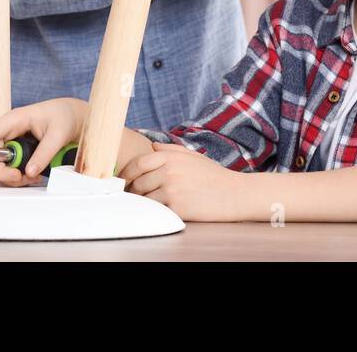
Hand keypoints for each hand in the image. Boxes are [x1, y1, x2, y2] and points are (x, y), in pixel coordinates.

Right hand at [0, 98, 87, 186]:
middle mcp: (9, 131)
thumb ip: (44, 153)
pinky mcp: (18, 152)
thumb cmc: (65, 117)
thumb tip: (29, 172)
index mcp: (14, 119)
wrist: (74, 117)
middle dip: (1, 171)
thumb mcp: (58, 135)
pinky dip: (19, 176)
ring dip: (12, 176)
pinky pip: (10, 167)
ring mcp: (12, 142)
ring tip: (33, 176)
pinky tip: (34, 175)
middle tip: (19, 177)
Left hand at [119, 142, 243, 220]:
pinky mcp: (176, 208)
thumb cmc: (212, 175)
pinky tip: (158, 210)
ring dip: (142, 202)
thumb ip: (169, 150)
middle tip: (133, 195)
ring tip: (146, 202)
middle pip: (137, 183)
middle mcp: (169, 172)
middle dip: (133, 190)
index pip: (137, 163)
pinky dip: (154, 211)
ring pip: (144, 198)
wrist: (233, 194)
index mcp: (170, 157)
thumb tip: (150, 146)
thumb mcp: (192, 156)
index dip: (126, 173)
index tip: (124, 180)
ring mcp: (172, 190)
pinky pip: (155, 210)